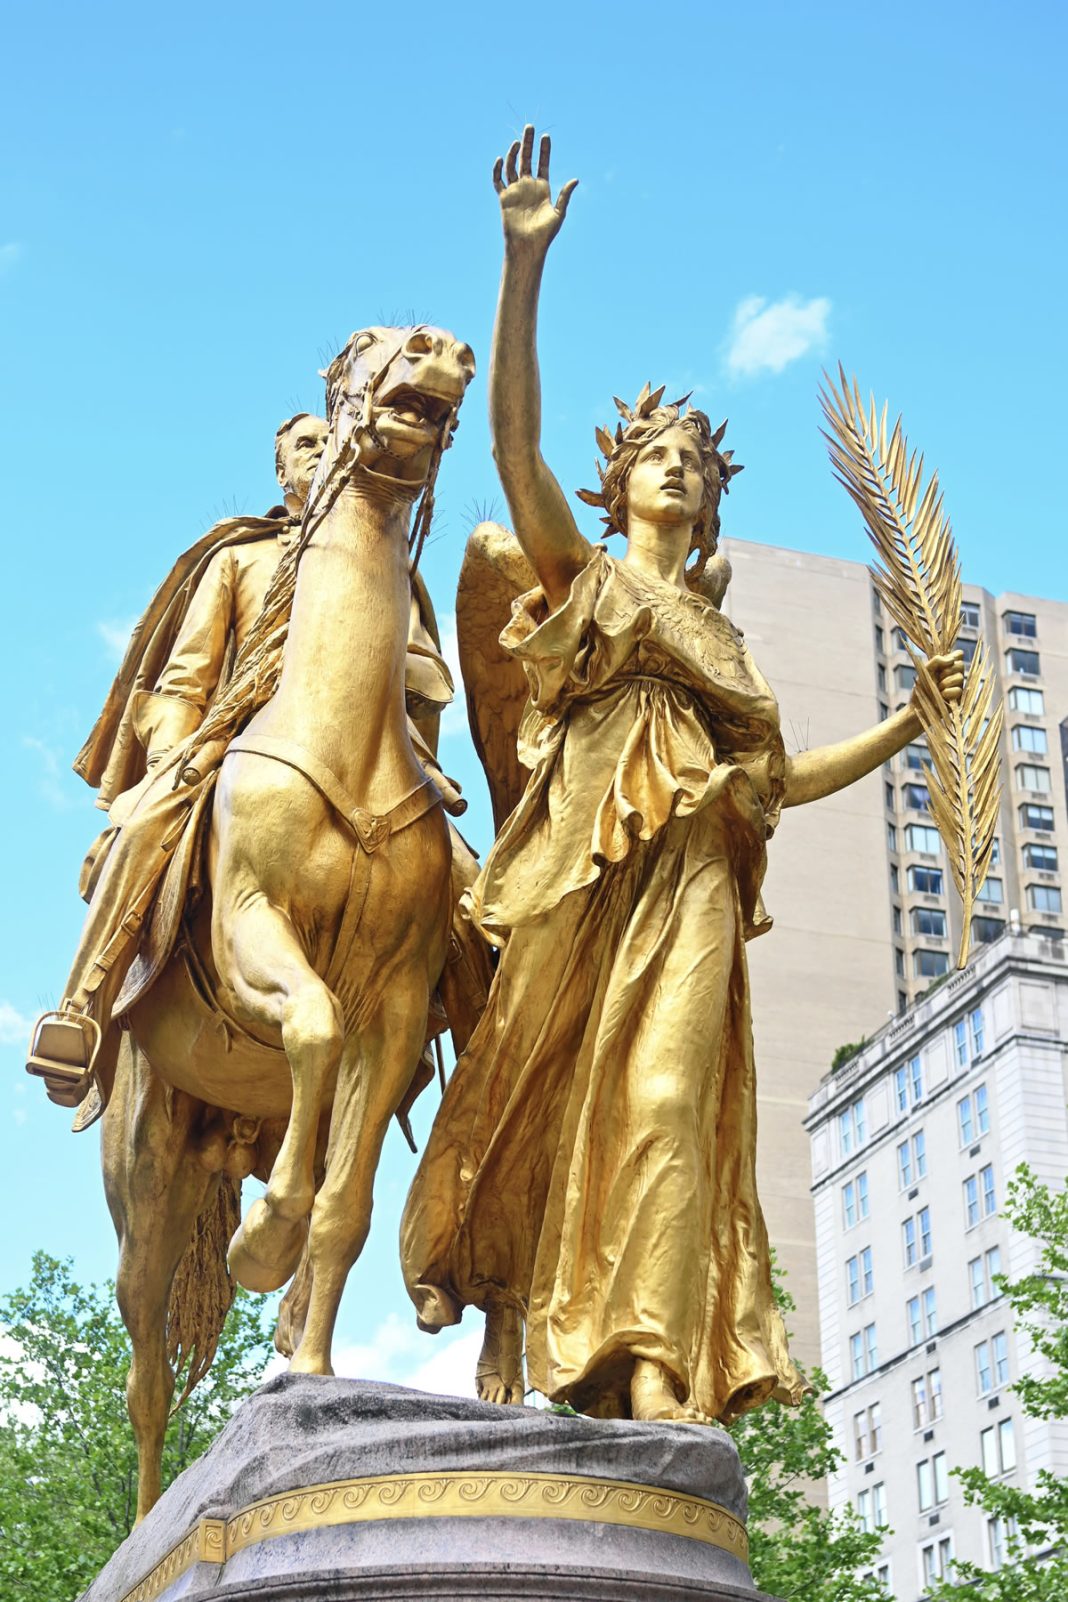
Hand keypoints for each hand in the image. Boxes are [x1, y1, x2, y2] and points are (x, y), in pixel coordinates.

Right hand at [493, 124, 577, 258]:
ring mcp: (515, 190)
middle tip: (530, 127)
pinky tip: (500, 158)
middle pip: (527, 159)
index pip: (543, 163)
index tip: (546, 137)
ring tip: (518, 142)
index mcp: (542, 188)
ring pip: (512, 166)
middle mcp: (528, 186)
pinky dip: (497, 169)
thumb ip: (565, 195)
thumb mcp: (559, 213)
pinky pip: (497, 180)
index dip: (544, 150)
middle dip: (528, 143)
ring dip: (514, 153)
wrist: (528, 246)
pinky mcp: (504, 197)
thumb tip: (576, 179)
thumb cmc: (545, 234)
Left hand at [913, 649, 964, 711]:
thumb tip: (952, 660)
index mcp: (949, 665)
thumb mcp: (926, 670)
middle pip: (961, 665)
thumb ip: (937, 660)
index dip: (953, 657)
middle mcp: (956, 674)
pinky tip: (941, 697)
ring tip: (938, 689)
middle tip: (937, 679)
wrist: (918, 706)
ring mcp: (959, 685)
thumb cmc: (922, 687)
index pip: (959, 654)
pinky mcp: (959, 697)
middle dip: (946, 672)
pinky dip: (947, 693)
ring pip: (960, 678)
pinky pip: (958, 690)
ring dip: (945, 683)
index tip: (943, 665)